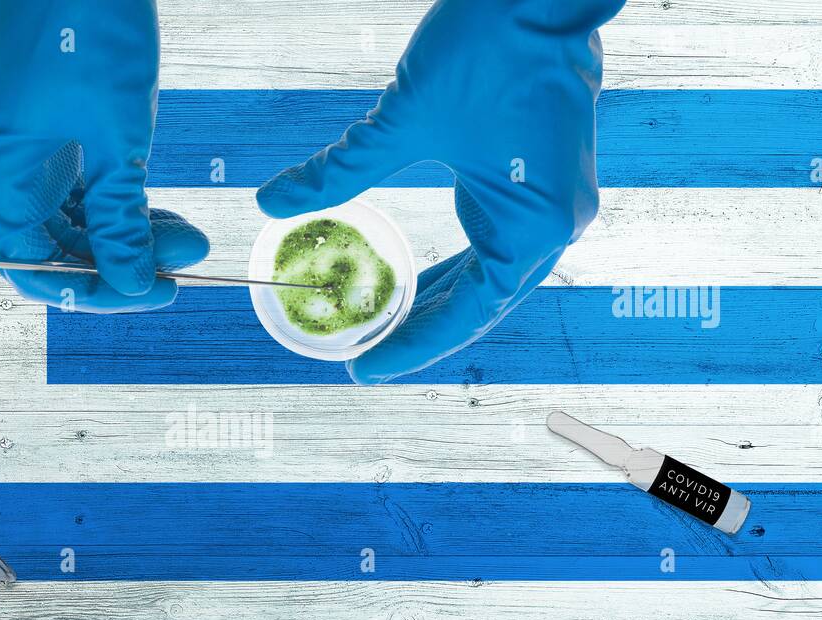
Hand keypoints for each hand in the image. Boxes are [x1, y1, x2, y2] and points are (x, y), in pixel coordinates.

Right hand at [0, 0, 207, 312]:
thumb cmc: (81, 23)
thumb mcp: (115, 137)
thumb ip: (121, 219)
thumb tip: (133, 285)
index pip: (37, 271)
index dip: (97, 293)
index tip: (156, 292)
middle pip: (55, 248)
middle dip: (122, 260)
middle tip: (187, 260)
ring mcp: (12, 146)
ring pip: (67, 218)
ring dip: (124, 232)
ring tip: (186, 235)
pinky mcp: (33, 126)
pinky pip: (70, 184)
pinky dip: (113, 199)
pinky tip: (157, 206)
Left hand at [257, 0, 624, 382]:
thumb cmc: (484, 47)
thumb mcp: (401, 121)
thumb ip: (338, 171)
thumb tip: (269, 201)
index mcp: (531, 229)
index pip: (465, 315)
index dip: (411, 347)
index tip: (361, 369)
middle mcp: (552, 228)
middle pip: (479, 306)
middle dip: (420, 332)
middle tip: (363, 357)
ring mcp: (553, 207)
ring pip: (488, 279)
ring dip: (437, 302)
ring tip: (382, 328)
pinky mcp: (541, 184)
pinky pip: (494, 245)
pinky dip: (455, 267)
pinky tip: (415, 281)